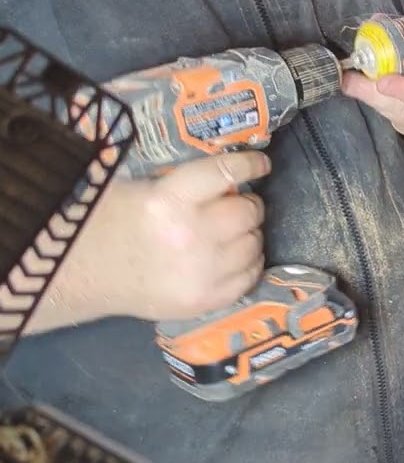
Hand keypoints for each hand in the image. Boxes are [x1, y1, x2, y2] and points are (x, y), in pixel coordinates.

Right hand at [73, 152, 270, 322]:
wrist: (83, 273)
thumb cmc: (109, 223)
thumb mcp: (138, 187)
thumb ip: (183, 183)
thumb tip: (228, 177)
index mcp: (168, 200)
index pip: (225, 173)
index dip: (250, 165)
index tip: (261, 163)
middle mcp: (190, 235)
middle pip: (247, 211)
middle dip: (248, 204)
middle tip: (239, 204)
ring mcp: (202, 271)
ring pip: (254, 243)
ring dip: (249, 234)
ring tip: (234, 232)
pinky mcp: (206, 299)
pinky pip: (250, 276)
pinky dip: (249, 263)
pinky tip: (236, 257)